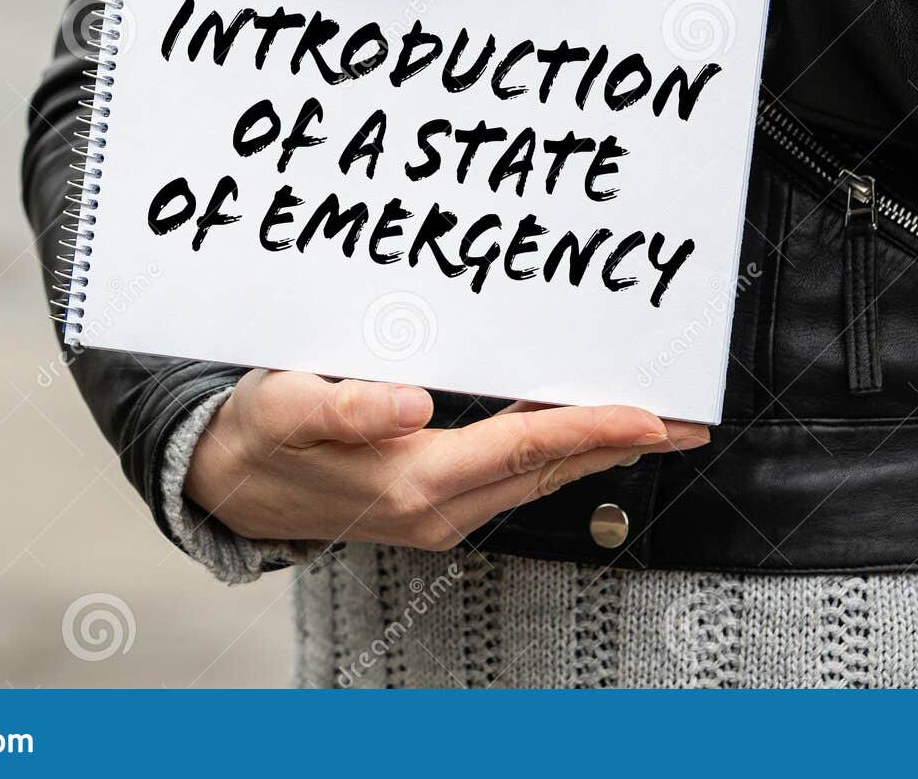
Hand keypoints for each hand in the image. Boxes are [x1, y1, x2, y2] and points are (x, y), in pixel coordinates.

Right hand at [184, 369, 709, 549]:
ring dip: (597, 448)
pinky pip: (516, 475)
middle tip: (687, 417)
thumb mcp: (286, 408)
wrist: (229, 484)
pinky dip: (558, 450)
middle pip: (550, 467)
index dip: (592, 429)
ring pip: (539, 475)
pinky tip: (578, 431)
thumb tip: (410, 405)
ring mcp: (442, 512)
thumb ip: (347, 407)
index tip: (649, 416)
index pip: (524, 448)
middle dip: (621, 442)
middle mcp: (439, 508)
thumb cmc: (261, 438)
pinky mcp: (438, 503)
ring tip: (651, 422)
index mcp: (412, 481)